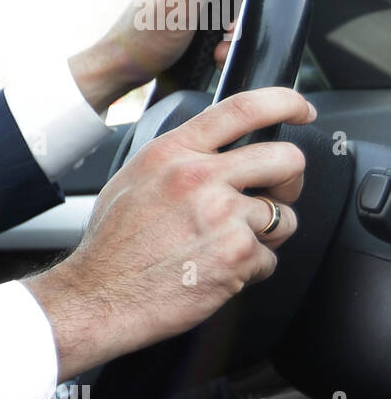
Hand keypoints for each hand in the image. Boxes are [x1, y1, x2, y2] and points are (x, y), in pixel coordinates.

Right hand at [24, 86, 315, 380]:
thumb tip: (213, 154)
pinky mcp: (236, 256)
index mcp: (170, 153)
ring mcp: (220, 217)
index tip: (300, 110)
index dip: (285, 103)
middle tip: (277, 194)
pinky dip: (250, 270)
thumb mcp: (131, 181)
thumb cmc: (111, 246)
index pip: (243, 108)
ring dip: (266, 235)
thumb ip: (175, 161)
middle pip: (284, 159)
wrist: (99, 295)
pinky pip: (269, 259)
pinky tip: (216, 271)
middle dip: (290, 179)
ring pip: (283, 217)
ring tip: (227, 246)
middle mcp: (197, 178)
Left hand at [69, 0, 235, 113]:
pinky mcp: (191, 8)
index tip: (237, 16)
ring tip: (219, 51)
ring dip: (231, 31)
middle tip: (227, 39)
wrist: (122, 68)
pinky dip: (222, 35)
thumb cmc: (143, 40)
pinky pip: (220, 17)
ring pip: (232, 4)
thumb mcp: (178, 6)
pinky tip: (216, 51)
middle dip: (238, 16)